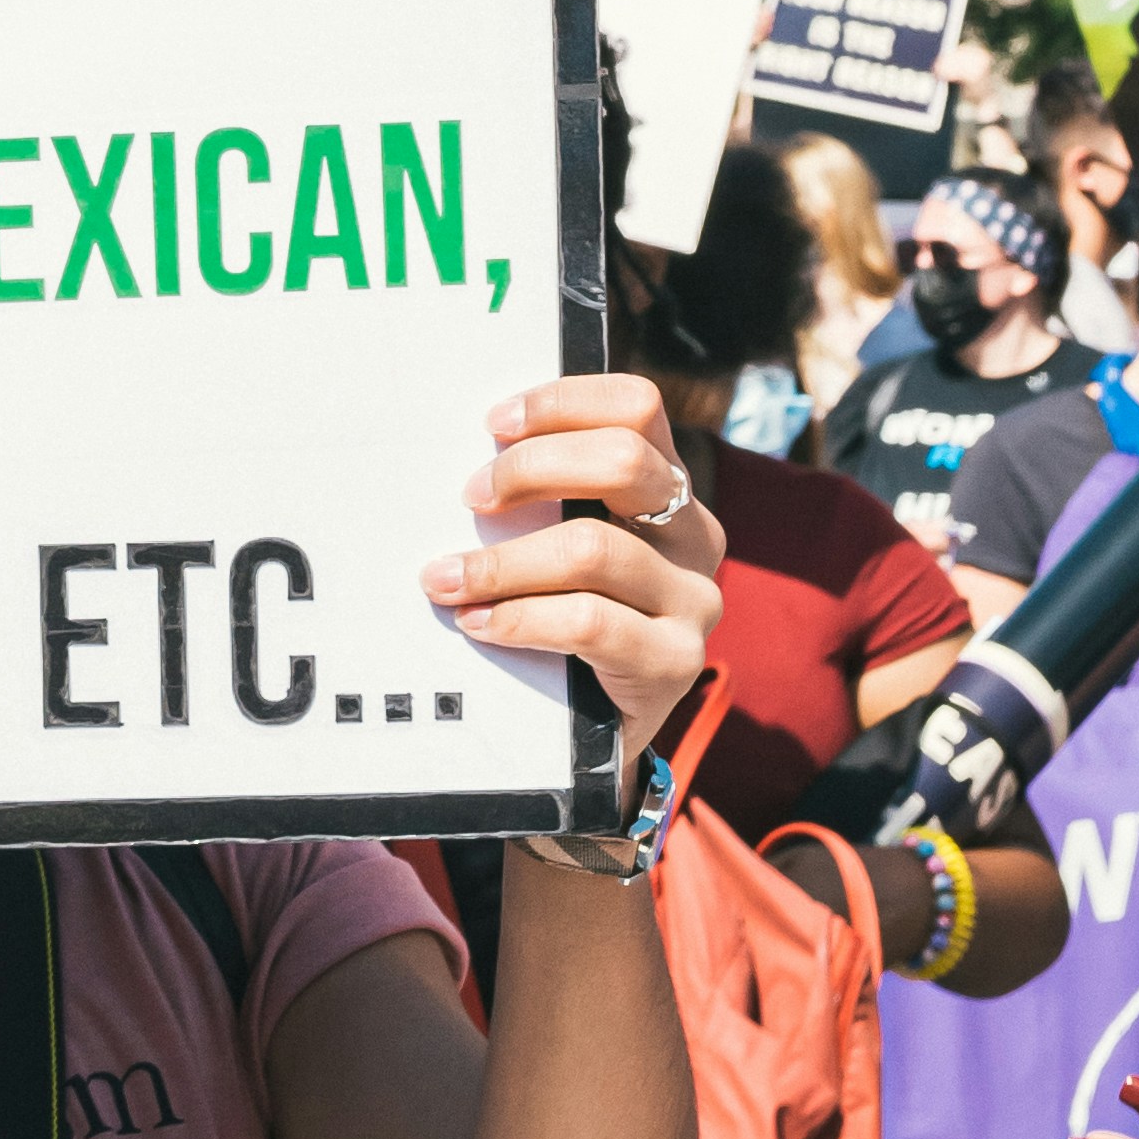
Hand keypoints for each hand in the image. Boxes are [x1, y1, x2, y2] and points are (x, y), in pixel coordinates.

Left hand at [424, 374, 719, 758]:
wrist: (593, 735)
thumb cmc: (562, 618)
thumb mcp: (560, 545)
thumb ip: (541, 500)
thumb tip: (464, 464)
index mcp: (668, 487)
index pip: (637, 408)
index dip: (564, 403)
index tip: (494, 423)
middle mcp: (694, 535)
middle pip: (624, 463)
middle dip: (531, 470)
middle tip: (470, 498)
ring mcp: (693, 600)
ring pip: (593, 549)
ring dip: (502, 562)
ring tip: (444, 580)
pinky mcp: (674, 661)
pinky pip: (588, 622)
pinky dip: (520, 618)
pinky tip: (479, 624)